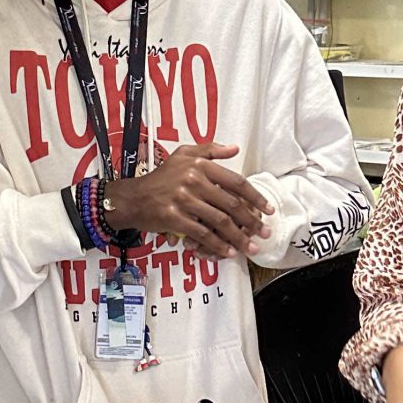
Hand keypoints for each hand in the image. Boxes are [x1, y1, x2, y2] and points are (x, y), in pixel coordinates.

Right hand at [100, 144, 272, 259]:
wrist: (135, 196)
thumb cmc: (162, 176)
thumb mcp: (184, 154)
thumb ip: (210, 150)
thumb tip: (234, 149)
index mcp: (200, 165)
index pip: (236, 182)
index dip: (255, 197)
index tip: (268, 209)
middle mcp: (193, 181)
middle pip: (231, 204)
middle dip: (252, 221)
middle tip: (265, 232)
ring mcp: (183, 200)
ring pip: (219, 222)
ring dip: (239, 237)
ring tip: (251, 247)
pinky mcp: (174, 218)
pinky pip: (202, 234)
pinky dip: (218, 245)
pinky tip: (229, 252)